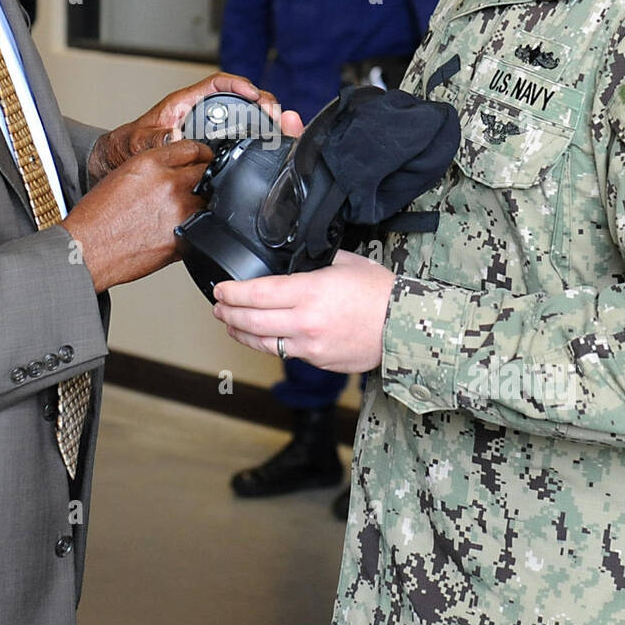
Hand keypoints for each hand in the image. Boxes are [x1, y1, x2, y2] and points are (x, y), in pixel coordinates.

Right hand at [63, 139, 211, 292]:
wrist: (86, 249)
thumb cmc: (96, 217)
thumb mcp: (122, 176)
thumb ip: (153, 168)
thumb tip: (174, 168)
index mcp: (151, 163)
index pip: (192, 148)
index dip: (201, 154)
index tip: (204, 158)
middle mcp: (168, 183)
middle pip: (207, 172)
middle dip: (206, 177)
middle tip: (201, 184)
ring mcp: (178, 211)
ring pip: (209, 201)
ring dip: (202, 204)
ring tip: (184, 211)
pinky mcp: (182, 238)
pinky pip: (201, 227)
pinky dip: (194, 227)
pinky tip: (176, 229)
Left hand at [88, 72, 302, 180]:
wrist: (122, 158)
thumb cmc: (129, 145)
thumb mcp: (141, 142)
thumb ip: (157, 139)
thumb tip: (174, 137)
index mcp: (185, 103)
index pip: (217, 84)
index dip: (239, 85)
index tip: (255, 95)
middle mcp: (199, 111)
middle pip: (237, 99)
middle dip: (260, 103)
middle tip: (276, 115)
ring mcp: (206, 126)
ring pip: (241, 116)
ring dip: (261, 119)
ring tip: (279, 128)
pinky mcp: (209, 141)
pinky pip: (236, 134)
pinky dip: (253, 136)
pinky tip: (264, 145)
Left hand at [211, 250, 395, 373]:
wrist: (405, 325)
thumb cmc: (380, 292)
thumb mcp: (345, 262)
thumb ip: (314, 262)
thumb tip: (293, 262)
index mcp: (310, 291)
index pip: (256, 294)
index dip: (231, 292)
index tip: (220, 289)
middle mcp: (305, 322)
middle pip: (251, 320)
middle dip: (228, 313)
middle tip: (218, 307)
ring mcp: (311, 346)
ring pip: (263, 342)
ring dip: (241, 332)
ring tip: (230, 324)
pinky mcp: (319, 362)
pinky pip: (287, 353)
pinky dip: (269, 344)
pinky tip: (263, 337)